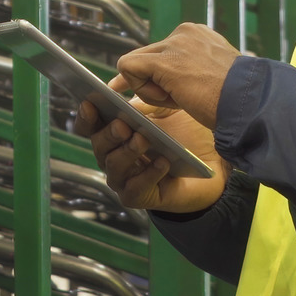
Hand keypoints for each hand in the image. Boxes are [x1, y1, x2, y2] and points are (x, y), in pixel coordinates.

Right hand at [74, 98, 228, 213]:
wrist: (209, 162)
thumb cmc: (184, 135)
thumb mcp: (165, 111)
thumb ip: (144, 103)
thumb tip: (126, 98)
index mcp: (114, 134)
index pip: (90, 125)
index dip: (86, 115)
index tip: (90, 104)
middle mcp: (113, 157)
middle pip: (99, 145)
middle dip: (109, 134)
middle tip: (122, 125)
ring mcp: (123, 179)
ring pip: (114, 166)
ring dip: (128, 152)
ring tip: (143, 140)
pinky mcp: (137, 197)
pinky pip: (135, 188)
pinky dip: (148, 175)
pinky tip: (162, 162)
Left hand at [109, 22, 239, 128]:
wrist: (248, 103)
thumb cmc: (233, 98)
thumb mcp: (209, 76)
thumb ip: (184, 71)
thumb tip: (154, 79)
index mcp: (197, 34)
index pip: (163, 53)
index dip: (163, 78)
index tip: (180, 92)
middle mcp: (184, 32)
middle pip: (147, 58)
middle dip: (153, 83)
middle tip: (180, 98)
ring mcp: (173, 43)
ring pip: (136, 64)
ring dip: (151, 89)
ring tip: (183, 98)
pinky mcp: (163, 60)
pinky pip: (129, 68)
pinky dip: (142, 89)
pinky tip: (171, 97)